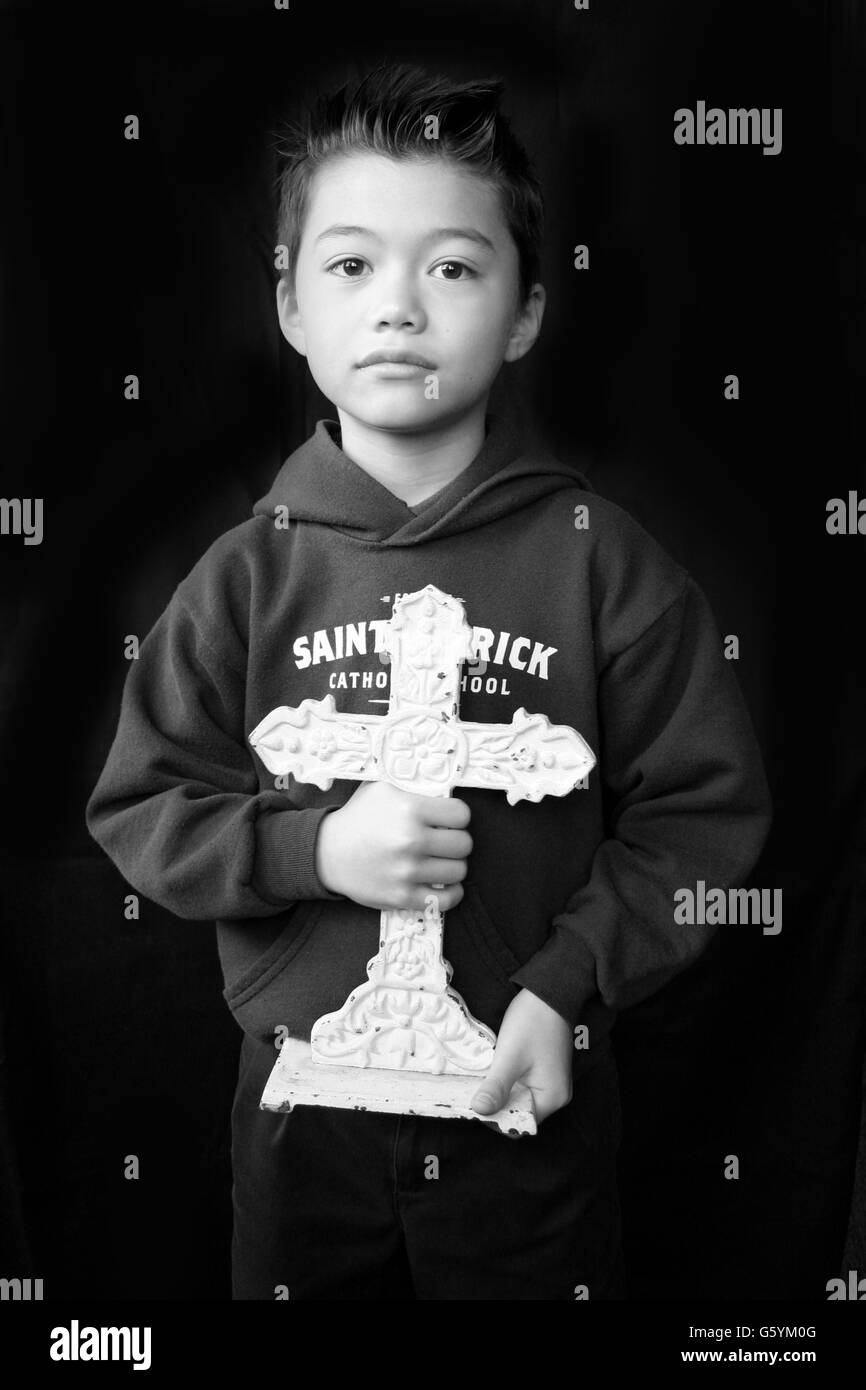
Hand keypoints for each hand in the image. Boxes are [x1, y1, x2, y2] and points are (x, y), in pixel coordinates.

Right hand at [314, 780, 471, 912]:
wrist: (326, 852)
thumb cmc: (357, 819)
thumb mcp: (383, 789)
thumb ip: (415, 790)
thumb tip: (446, 796)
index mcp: (410, 809)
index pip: (461, 815)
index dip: (457, 817)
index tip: (449, 821)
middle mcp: (411, 840)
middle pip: (464, 844)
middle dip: (457, 841)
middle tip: (444, 841)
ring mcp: (407, 871)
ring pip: (458, 871)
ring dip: (453, 866)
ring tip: (440, 861)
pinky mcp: (402, 896)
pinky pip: (446, 900)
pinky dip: (451, 893)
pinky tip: (443, 884)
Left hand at [471, 988, 573, 1124]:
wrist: (549, 992)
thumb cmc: (533, 1022)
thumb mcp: (510, 1055)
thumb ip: (496, 1087)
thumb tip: (478, 1111)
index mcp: (551, 1098)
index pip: (519, 1123)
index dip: (496, 1118)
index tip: (473, 1104)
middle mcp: (555, 1096)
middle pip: (519, 1113)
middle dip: (495, 1106)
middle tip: (471, 1091)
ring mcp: (550, 1083)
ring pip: (518, 1099)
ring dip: (499, 1093)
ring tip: (480, 1081)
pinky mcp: (543, 1072)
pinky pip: (521, 1087)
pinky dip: (506, 1083)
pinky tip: (493, 1071)